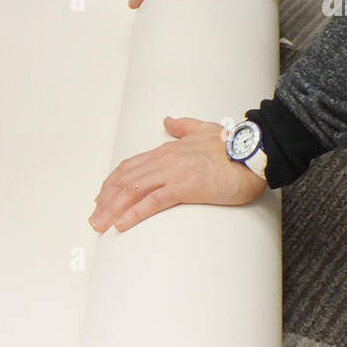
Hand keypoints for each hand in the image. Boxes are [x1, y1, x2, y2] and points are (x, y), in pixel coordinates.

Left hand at [89, 117, 265, 232]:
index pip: (129, 167)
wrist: (252, 152)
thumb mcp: (203, 129)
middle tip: (94, 219)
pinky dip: (134, 213)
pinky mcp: (186, 187)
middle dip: (105, 200)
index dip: (111, 184)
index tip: (101, 199)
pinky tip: (122, 224)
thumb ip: (183, 126)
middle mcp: (164, 160)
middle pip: (124, 180)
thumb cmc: (231, 144)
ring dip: (113, 209)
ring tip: (100, 225)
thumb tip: (167, 121)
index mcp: (166, 150)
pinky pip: (153, 201)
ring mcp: (173, 173)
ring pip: (132, 191)